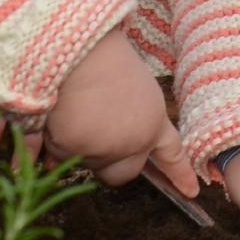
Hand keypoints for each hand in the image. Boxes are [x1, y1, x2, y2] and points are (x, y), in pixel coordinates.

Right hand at [41, 34, 195, 194]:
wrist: (79, 48)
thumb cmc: (102, 57)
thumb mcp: (133, 88)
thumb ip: (129, 119)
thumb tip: (102, 148)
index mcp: (153, 122)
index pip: (171, 153)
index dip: (179, 174)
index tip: (190, 191)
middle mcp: (135, 142)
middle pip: (123, 175)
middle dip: (107, 165)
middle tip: (91, 136)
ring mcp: (105, 150)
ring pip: (84, 164)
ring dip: (73, 149)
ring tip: (71, 111)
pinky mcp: (74, 151)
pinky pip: (55, 156)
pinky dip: (49, 142)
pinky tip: (52, 116)